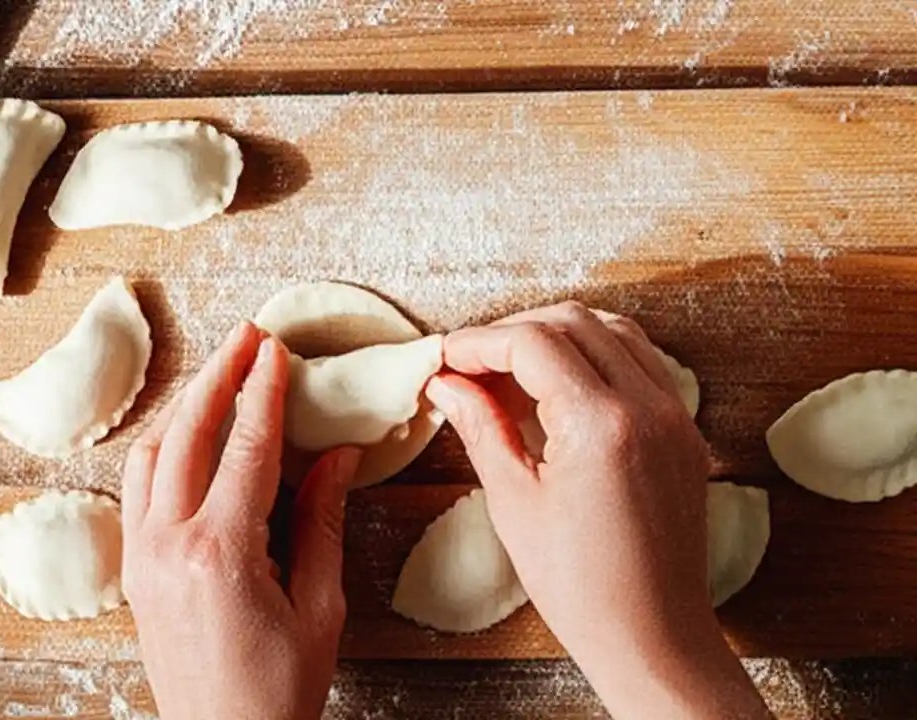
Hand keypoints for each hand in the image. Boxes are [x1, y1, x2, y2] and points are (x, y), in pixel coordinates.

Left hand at [121, 321, 361, 719]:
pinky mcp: (134, 572)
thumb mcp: (318, 607)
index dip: (264, 391)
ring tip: (218, 375)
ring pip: (150, 455)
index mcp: (220, 552)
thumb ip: (321, 521)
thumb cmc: (277, 691)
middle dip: (218, 377)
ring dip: (183, 407)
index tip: (275, 350)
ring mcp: (141, 558)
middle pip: (187, 435)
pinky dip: (161, 449)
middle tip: (246, 337)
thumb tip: (336, 456)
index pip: (246, 448)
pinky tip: (184, 436)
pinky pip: (137, 489)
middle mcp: (168, 545)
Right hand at [425, 302, 766, 719]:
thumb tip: (447, 384)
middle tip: (470, 364)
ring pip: (611, 330)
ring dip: (556, 336)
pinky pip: (639, 361)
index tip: (446, 358)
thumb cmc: (581, 587)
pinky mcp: (683, 431)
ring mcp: (674, 416)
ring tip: (510, 372)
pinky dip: (594, 356)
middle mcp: (648, 407)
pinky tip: (557, 388)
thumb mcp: (514, 504)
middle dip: (513, 332)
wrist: (653, 636)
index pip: (532, 343)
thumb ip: (481, 429)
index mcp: (601, 425)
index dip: (479, 342)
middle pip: (572, 322)